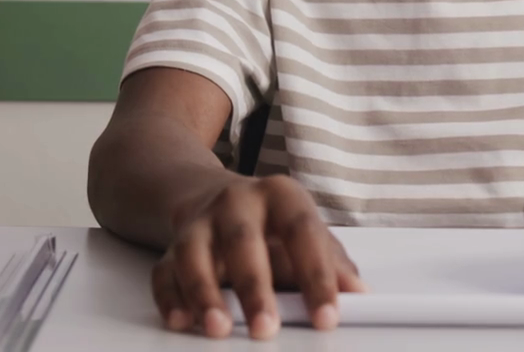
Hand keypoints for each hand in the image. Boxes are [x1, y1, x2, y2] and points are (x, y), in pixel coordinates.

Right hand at [151, 175, 366, 338]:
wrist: (213, 195)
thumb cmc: (270, 223)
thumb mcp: (306, 232)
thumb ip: (332, 262)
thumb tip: (359, 294)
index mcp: (280, 195)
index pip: (303, 232)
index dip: (317, 276)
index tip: (327, 316)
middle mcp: (236, 202)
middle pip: (243, 241)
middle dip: (255, 288)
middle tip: (266, 328)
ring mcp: (199, 222)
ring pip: (195, 254)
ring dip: (205, 293)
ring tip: (219, 328)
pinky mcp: (171, 246)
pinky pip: (164, 272)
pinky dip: (170, 298)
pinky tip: (181, 321)